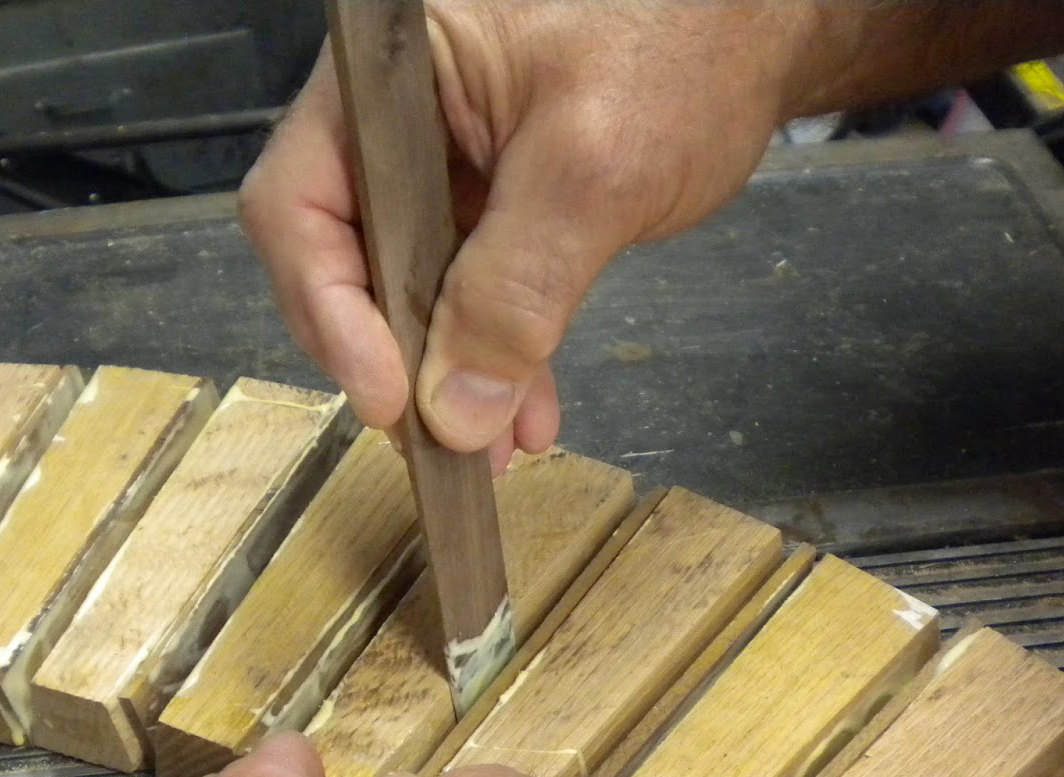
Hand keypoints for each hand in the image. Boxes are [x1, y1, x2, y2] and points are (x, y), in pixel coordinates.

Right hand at [239, 3, 816, 467]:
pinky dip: (494, 353)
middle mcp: (397, 122)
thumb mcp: (591, 172)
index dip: (330, 311)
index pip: (300, 204)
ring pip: (407, 289)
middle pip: (341, 257)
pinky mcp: (491, 202)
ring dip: (445, 375)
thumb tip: (454, 408)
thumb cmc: (686, 39)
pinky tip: (525, 407)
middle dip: (392, 358)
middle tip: (436, 436)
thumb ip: (516, 290)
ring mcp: (442, 164)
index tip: (389, 397)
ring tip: (490, 447)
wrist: (764, 30)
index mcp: (388, 78)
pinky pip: (468, 291)